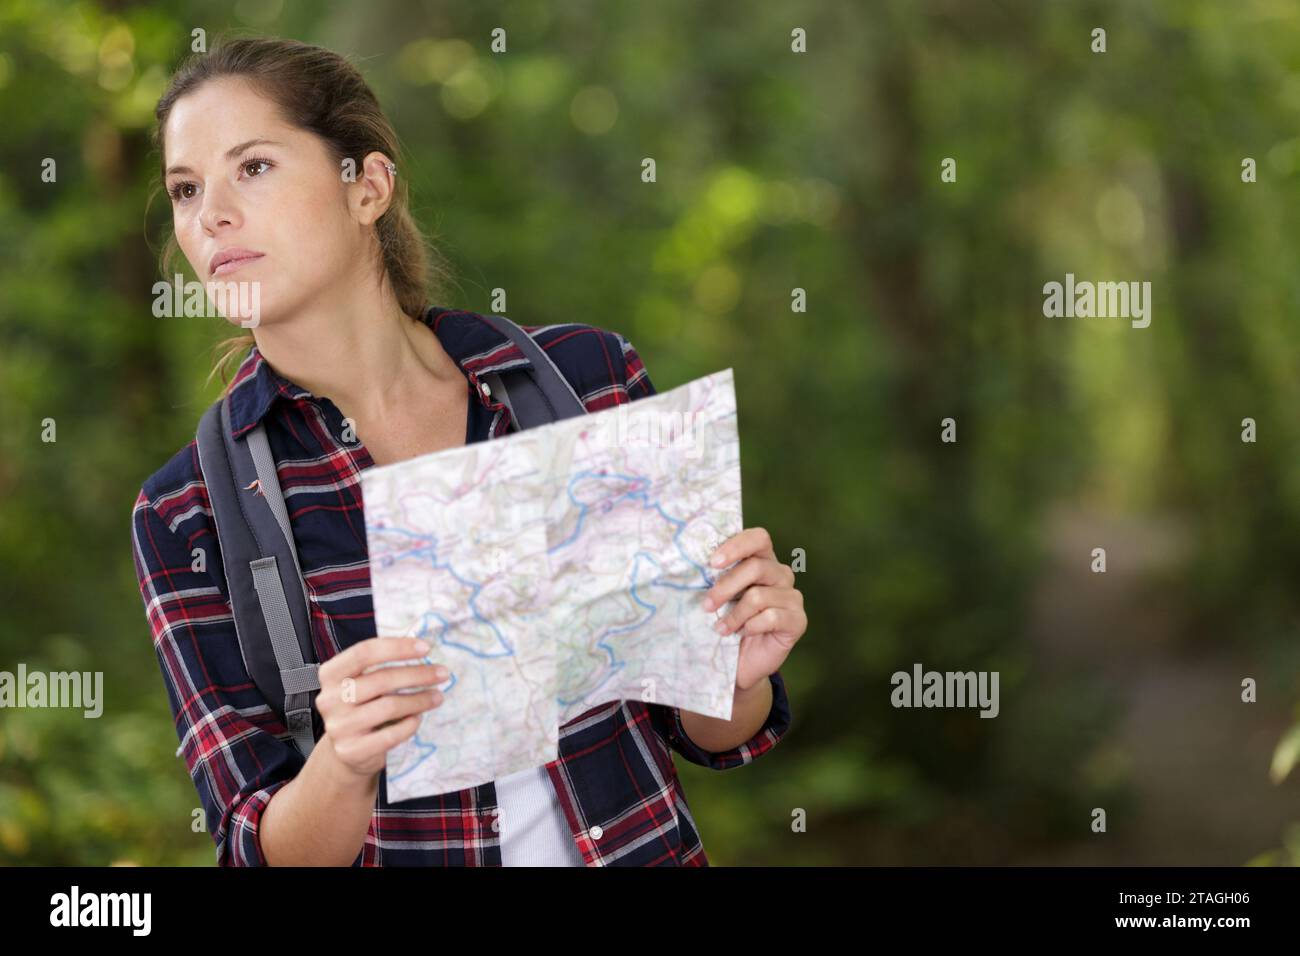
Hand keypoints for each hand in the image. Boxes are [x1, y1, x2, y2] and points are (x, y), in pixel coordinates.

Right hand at [314, 636, 448, 777]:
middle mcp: (330, 699)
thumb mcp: (364, 683)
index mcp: (331, 674)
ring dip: (419, 700)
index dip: (397, 647)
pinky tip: (419, 718)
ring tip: (437, 697)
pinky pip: (390, 735)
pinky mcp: (351, 750)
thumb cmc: (362, 707)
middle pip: (381, 679)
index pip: (363, 653)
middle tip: (442, 674)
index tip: (426, 648)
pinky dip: (409, 725)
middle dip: (418, 675)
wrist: (348, 751)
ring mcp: (339, 727)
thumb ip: (383, 667)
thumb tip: (422, 651)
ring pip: (388, 707)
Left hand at [701, 526, 805, 691]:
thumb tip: (691, 565)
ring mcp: (792, 597)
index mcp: (763, 561)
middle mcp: (781, 575)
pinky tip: (742, 634)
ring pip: (759, 596)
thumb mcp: (720, 598)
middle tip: (706, 605)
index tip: (712, 563)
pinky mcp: (798, 620)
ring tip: (721, 628)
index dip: (736, 546)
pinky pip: (771, 617)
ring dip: (734, 615)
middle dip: (726, 586)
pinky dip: (750, 627)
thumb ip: (715, 579)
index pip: (758, 538)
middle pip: (756, 567)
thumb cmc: (728, 623)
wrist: (742, 662)